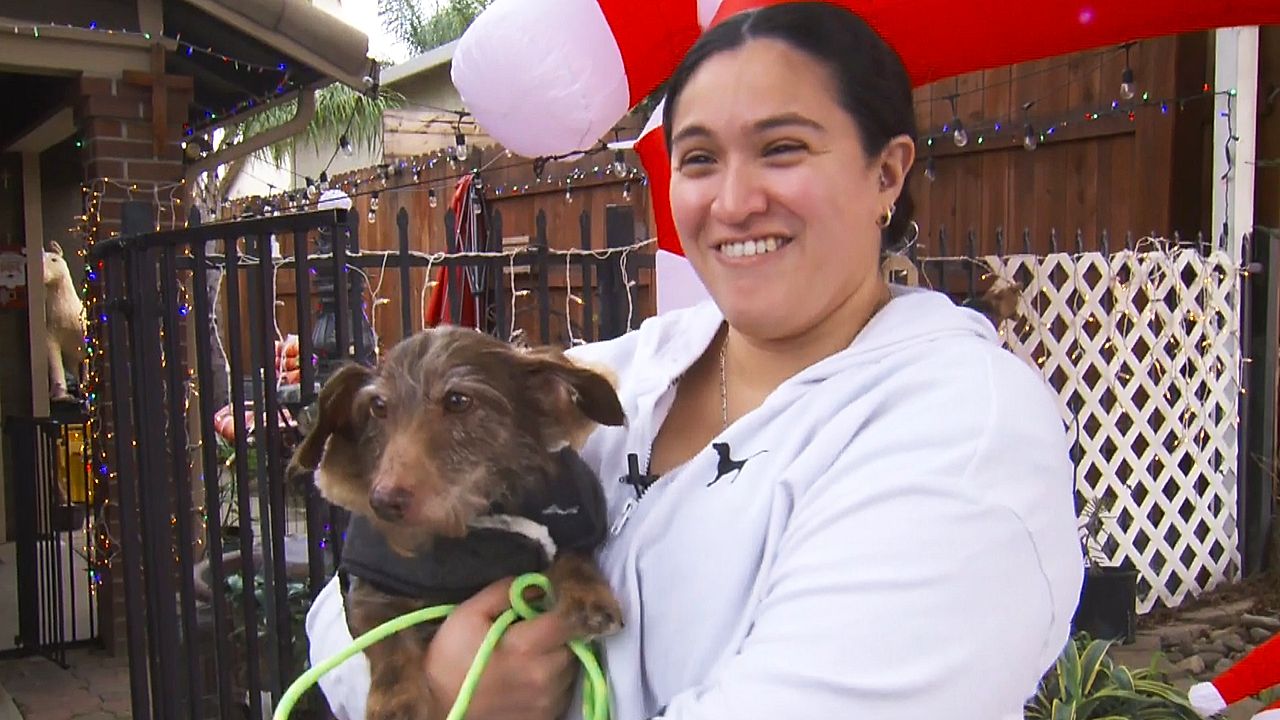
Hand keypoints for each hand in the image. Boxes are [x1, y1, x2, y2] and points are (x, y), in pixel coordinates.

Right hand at [424, 577, 577, 719]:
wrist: (436, 708)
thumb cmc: (450, 658)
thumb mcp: (468, 614)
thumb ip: (505, 592)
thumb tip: (538, 586)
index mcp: (527, 648)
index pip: (567, 620)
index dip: (561, 607)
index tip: (548, 605)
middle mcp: (544, 676)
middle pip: (571, 645)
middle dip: (558, 635)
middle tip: (534, 633)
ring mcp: (546, 701)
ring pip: (569, 669)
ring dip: (556, 658)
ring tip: (530, 657)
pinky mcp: (545, 717)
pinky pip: (562, 692)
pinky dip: (552, 682)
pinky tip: (529, 679)